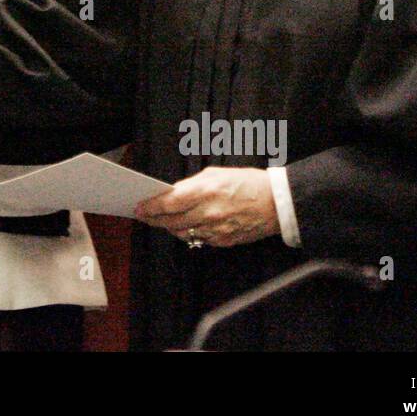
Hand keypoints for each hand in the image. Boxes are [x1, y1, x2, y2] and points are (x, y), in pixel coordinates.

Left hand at [134, 167, 278, 246]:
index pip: (168, 203)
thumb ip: (192, 185)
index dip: (150, 207)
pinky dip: (188, 233)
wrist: (276, 203)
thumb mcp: (216, 174)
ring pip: (182, 233)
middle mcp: (209, 213)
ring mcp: (216, 230)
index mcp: (206, 192)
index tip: (139, 207)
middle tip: (144, 216)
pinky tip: (184, 226)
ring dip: (169, 227)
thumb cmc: (248, 183)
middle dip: (154, 219)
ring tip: (161, 220)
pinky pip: (198, 240)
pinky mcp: (224, 241)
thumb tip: (173, 193)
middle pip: (171, 221)